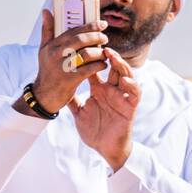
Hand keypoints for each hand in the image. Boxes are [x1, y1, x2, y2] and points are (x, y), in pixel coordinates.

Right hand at [30, 8, 111, 115]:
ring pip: (87, 53)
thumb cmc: (47, 70)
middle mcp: (56, 54)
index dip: (90, 26)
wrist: (44, 95)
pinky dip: (100, 65)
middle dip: (97, 37)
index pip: (73, 30)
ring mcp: (63, 67)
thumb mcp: (43, 49)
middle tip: (105, 38)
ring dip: (100, 52)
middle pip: (81, 40)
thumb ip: (47, 30)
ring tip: (105, 53)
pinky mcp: (71, 79)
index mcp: (51, 45)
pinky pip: (90, 68)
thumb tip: (46, 11)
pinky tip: (103, 64)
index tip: (101, 24)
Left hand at [69, 46, 139, 169]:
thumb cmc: (94, 130)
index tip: (84, 45)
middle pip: (112, 67)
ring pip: (125, 75)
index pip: (96, 69)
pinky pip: (134, 94)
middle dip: (108, 55)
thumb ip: (71, 99)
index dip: (92, 57)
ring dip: (120, 65)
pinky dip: (132, 86)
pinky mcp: (130, 107)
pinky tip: (125, 80)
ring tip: (112, 56)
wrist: (104, 148)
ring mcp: (122, 97)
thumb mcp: (78, 112)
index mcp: (99, 89)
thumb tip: (57, 89)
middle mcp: (111, 90)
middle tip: (100, 44)